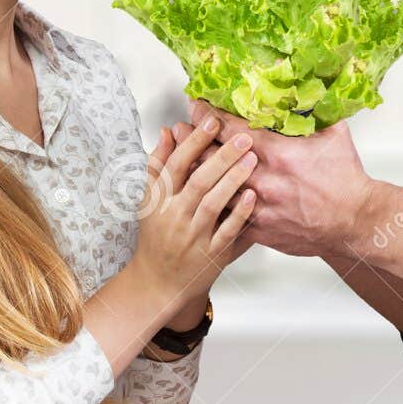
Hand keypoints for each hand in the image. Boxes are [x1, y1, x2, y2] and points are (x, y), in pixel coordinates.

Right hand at [132, 116, 257, 303]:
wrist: (158, 281)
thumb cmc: (157, 235)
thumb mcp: (150, 199)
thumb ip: (159, 163)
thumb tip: (169, 131)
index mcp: (159, 199)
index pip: (176, 164)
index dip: (194, 141)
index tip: (212, 122)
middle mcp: (174, 216)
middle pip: (198, 181)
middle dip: (221, 156)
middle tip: (243, 136)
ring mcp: (193, 236)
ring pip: (212, 204)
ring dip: (233, 180)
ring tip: (252, 159)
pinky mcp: (210, 255)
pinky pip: (226, 232)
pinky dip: (239, 214)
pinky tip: (252, 196)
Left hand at [183, 99, 372, 257]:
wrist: (354, 222)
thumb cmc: (345, 179)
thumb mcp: (333, 134)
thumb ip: (313, 111)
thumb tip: (306, 88)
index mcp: (277, 152)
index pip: (230, 128)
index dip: (208, 114)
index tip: (196, 106)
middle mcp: (262, 179)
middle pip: (213, 156)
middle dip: (192, 141)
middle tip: (179, 130)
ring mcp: (257, 206)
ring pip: (213, 188)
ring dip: (196, 173)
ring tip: (180, 161)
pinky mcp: (258, 229)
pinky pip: (226, 217)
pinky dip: (212, 206)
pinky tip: (200, 199)